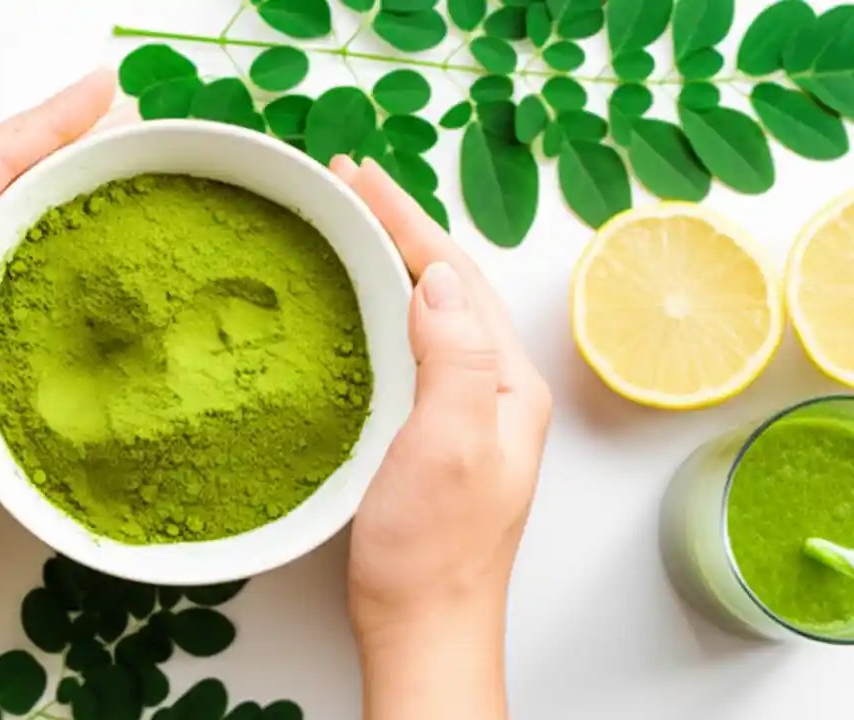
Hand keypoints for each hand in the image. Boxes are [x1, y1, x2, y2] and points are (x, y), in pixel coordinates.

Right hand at [331, 157, 551, 719]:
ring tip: (352, 224)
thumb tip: (437, 279)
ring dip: (394, 261)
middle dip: (401, 228)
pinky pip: (413, 348)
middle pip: (449, 285)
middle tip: (348, 184)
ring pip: (432, 312)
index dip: (406, 220)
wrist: (426, 627)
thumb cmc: (435, 550)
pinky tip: (359, 306)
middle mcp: (494, 388)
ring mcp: (466, 410)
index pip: (457, 277)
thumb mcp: (448, 445)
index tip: (358, 176)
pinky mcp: (435, 432)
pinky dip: (384, 308)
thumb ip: (451, 357)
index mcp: (505, 382)